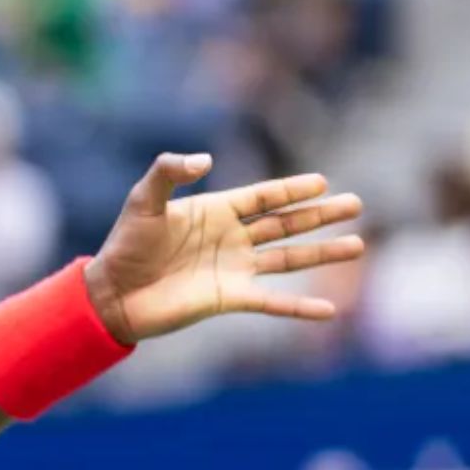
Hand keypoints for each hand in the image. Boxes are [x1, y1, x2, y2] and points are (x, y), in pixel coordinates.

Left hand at [84, 153, 365, 345]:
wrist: (112, 294)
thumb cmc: (125, 245)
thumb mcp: (144, 200)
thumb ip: (171, 172)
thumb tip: (208, 160)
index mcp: (216, 211)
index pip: (264, 196)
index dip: (292, 189)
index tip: (323, 183)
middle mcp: (231, 238)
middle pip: (285, 223)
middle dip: (320, 214)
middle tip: (356, 204)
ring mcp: (233, 269)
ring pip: (288, 258)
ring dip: (321, 253)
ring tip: (357, 245)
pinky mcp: (229, 298)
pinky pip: (272, 301)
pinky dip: (299, 307)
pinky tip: (328, 310)